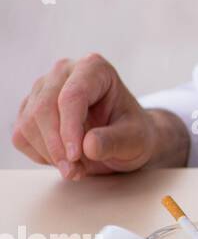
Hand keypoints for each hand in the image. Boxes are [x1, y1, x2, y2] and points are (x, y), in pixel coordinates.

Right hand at [10, 54, 183, 178]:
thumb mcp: (135, 139)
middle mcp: (64, 73)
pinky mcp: (29, 110)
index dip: (69, 129)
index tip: (76, 156)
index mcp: (94, 68)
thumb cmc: (132, 132)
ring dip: (50, 154)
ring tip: (77, 169)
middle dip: (57, 146)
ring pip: (29, 124)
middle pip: (44, 109)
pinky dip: (41, 155)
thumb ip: (115, 141)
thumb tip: (88, 146)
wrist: (124, 138)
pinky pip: (22, 136)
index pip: (72, 96)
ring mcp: (42, 90)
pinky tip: (64, 160)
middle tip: (75, 171)